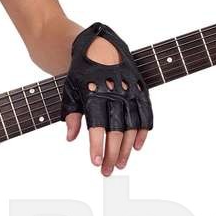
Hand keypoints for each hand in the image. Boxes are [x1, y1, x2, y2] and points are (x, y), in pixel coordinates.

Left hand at [61, 21, 152, 172]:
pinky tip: (137, 147)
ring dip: (127, 148)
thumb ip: (71, 115)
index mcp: (94, 94)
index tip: (95, 163)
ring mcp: (129, 91)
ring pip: (132, 126)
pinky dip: (143, 131)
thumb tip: (70, 138)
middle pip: (116, 131)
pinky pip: (145, 114)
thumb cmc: (80, 72)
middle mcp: (114, 93)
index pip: (97, 127)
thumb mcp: (70, 90)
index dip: (97, 146)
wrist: (97, 44)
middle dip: (112, 154)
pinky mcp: (140, 88)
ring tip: (121, 164)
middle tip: (108, 171)